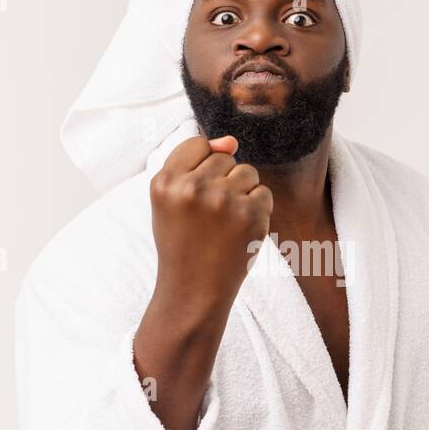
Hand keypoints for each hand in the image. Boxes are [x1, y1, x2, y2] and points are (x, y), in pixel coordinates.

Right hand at [148, 134, 271, 311]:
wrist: (193, 289)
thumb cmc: (182, 240)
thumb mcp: (170, 199)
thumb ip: (193, 163)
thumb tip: (231, 140)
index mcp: (165, 181)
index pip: (198, 145)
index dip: (202, 168)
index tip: (196, 194)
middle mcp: (193, 188)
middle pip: (225, 158)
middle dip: (222, 181)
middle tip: (209, 215)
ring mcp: (224, 201)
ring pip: (247, 172)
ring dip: (242, 192)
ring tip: (225, 221)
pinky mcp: (251, 216)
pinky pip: (264, 193)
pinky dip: (257, 210)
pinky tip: (239, 230)